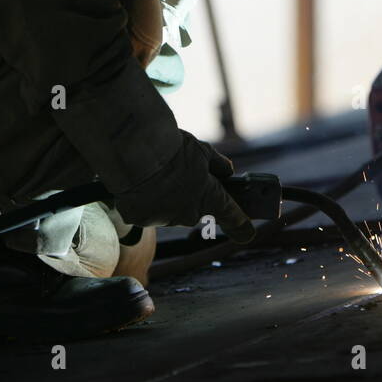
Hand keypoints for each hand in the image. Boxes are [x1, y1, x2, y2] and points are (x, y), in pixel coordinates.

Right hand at [111, 132, 254, 242]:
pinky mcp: (140, 219)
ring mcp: (164, 219)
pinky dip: (142, 200)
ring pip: (168, 211)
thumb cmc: (171, 149)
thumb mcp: (201, 150)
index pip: (231, 216)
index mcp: (209, 197)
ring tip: (153, 174)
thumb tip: (226, 171)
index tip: (246, 233)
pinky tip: (137, 182)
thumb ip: (217, 164)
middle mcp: (189, 214)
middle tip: (178, 174)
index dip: (240, 225)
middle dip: (188, 195)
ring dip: (164, 198)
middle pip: (193, 210)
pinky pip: (144, 211)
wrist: (134, 152)